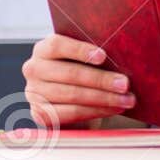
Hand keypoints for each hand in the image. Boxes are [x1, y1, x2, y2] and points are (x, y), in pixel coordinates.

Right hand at [21, 34, 136, 126]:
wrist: (68, 103)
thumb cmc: (80, 75)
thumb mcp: (82, 60)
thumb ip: (92, 56)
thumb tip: (120, 56)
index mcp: (42, 50)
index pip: (56, 45)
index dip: (79, 50)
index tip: (103, 56)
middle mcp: (33, 69)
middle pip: (69, 73)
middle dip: (101, 79)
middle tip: (124, 84)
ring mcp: (34, 93)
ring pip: (72, 95)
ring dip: (103, 98)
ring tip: (126, 99)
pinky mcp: (41, 114)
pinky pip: (71, 113)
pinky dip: (96, 111)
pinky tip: (113, 109)